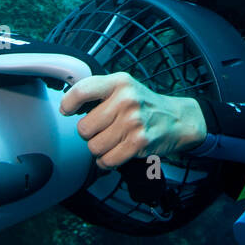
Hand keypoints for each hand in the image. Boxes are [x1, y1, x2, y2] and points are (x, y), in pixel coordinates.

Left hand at [60, 72, 207, 169]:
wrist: (177, 119)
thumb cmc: (143, 104)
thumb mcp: (123, 87)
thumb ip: (97, 91)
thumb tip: (67, 105)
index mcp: (119, 82)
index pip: (82, 91)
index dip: (68, 104)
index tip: (67, 110)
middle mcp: (127, 100)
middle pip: (84, 127)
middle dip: (89, 133)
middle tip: (101, 130)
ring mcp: (134, 122)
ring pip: (94, 147)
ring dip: (98, 149)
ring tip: (110, 141)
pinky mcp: (139, 142)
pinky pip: (107, 160)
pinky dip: (106, 161)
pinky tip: (114, 153)